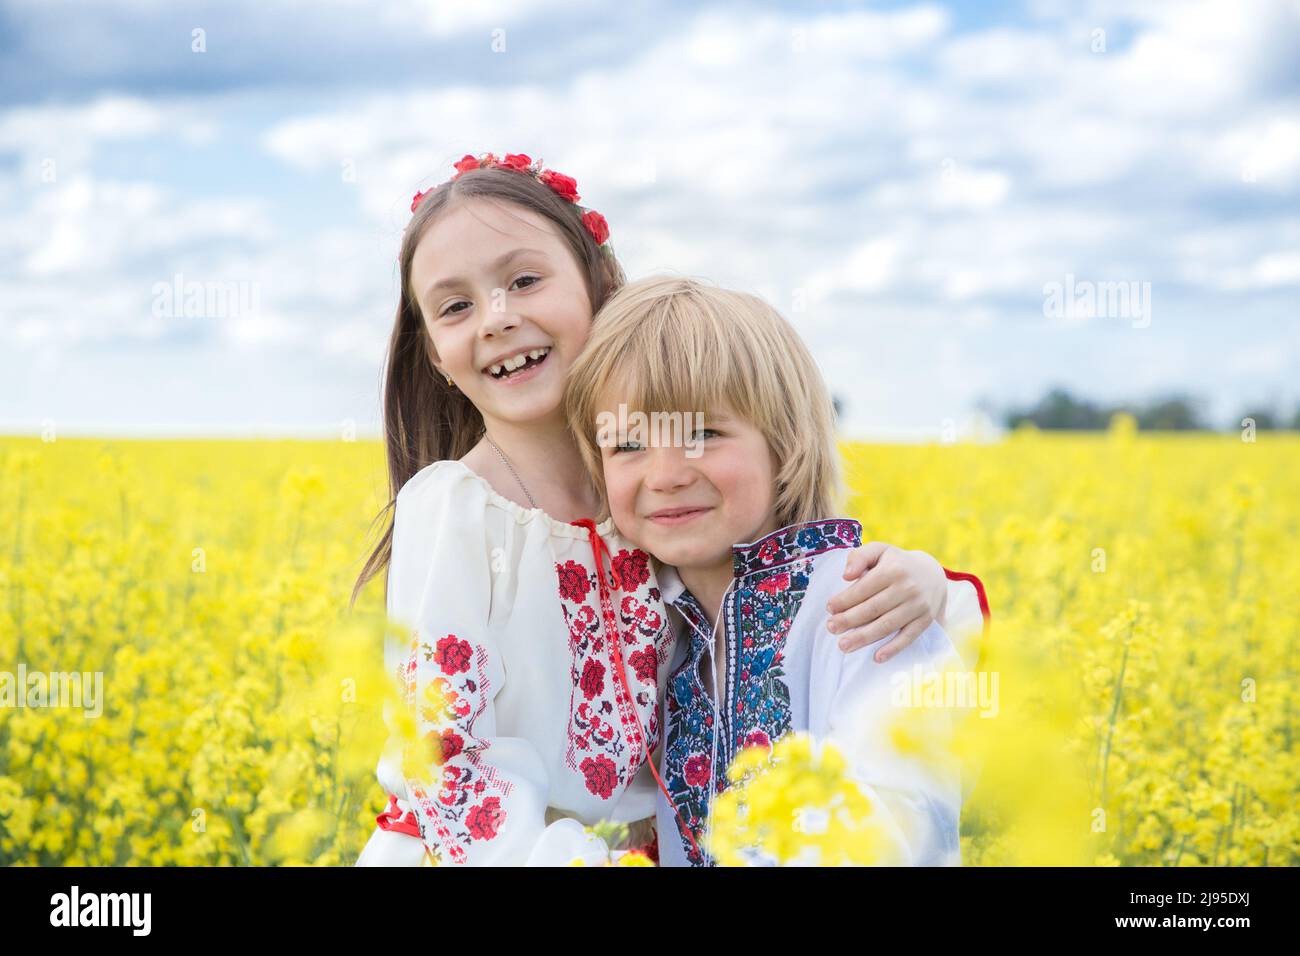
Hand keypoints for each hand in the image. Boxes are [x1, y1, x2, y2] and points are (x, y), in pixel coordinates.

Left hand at [825, 542, 947, 660]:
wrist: (932, 573)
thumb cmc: (897, 563)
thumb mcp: (879, 550)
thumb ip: (859, 556)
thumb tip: (846, 576)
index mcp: (893, 569)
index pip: (864, 588)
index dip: (845, 600)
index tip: (829, 608)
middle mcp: (907, 587)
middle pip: (873, 608)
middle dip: (849, 620)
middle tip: (831, 628)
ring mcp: (918, 605)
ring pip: (887, 625)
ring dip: (864, 637)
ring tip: (844, 645)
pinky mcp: (925, 620)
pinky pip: (908, 637)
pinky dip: (893, 649)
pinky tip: (877, 658)